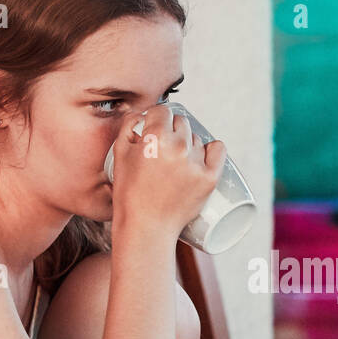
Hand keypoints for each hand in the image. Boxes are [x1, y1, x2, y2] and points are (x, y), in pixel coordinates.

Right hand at [110, 104, 225, 238]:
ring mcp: (196, 163)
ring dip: (188, 143)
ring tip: (177, 161)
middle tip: (165, 147)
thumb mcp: (119, 156)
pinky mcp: (210, 178)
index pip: (163, 111)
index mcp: (155, 138)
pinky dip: (212, 149)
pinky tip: (205, 152)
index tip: (155, 127)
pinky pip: (218, 150)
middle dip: (172, 130)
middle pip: (181, 123)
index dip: (156, 118)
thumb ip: (127, 127)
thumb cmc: (129, 194)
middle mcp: (178, 147)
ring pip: (196, 139)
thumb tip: (141, 116)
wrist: (146, 227)